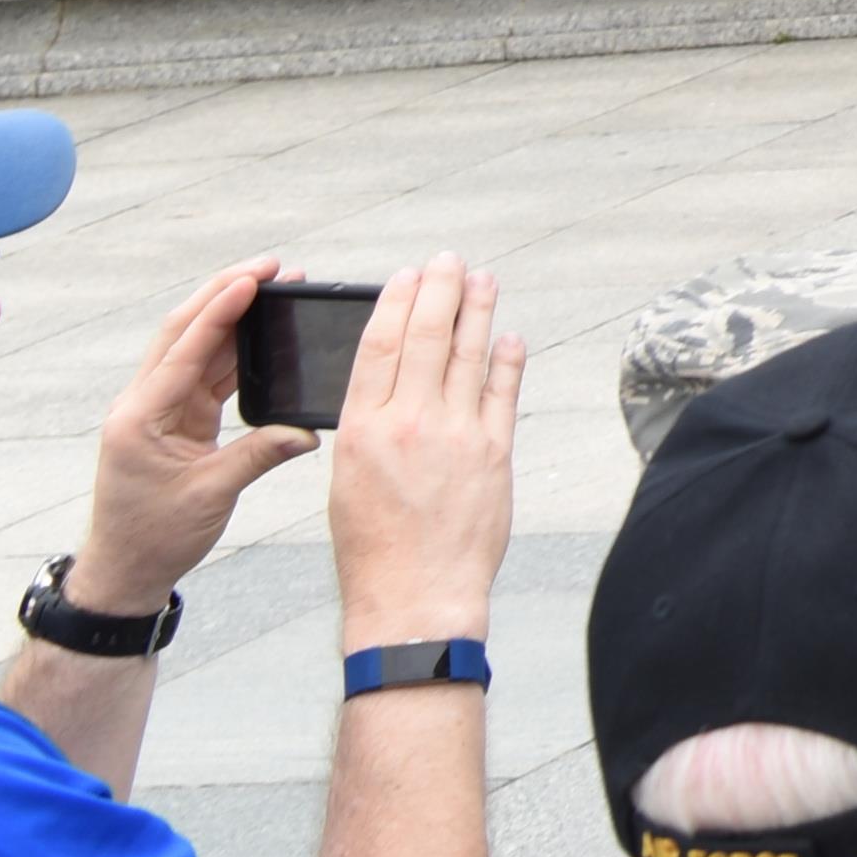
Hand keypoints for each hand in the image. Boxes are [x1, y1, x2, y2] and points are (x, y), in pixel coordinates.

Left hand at [73, 257, 314, 618]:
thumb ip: (258, 456)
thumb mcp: (210, 495)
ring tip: (274, 288)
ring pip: (194, 347)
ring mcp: (155, 410)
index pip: (184, 348)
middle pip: (182, 331)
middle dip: (224, 293)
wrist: (124, 569)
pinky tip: (260, 332)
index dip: (221, 309)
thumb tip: (306, 431)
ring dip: (231, 317)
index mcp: (140, 417)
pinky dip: (231, 349)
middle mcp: (141, 404)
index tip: (255, 277)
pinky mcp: (171, 420)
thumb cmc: (155, 536)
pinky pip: (202, 372)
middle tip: (271, 266)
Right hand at [318, 260, 523, 649]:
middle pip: (426, 338)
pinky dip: (506, 360)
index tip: (406, 275)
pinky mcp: (494, 454)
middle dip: (440, 290)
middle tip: (450, 259)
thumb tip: (389, 388)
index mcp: (360, 431)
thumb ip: (369, 428)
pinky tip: (508, 336)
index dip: (395, 304)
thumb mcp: (347, 480)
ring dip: (477, 312)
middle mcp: (409, 424)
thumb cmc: (373, 548)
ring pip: (468, 356)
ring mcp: (456, 436)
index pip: (378, 347)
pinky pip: (502, 393)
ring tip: (483, 280)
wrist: (414, 597)